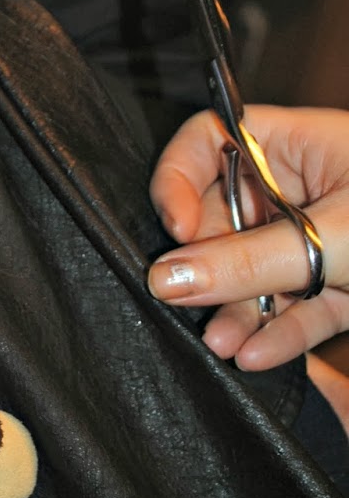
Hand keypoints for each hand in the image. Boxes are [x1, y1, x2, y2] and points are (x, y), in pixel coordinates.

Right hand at [148, 106, 348, 369]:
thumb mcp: (335, 238)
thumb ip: (249, 260)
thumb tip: (167, 278)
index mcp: (299, 145)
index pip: (210, 140)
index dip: (180, 179)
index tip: (176, 231)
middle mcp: (301, 188)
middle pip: (223, 217)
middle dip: (208, 267)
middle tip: (191, 304)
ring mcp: (318, 240)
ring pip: (255, 272)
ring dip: (236, 312)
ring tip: (223, 345)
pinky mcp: (339, 290)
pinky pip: (292, 309)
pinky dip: (275, 333)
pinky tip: (256, 356)